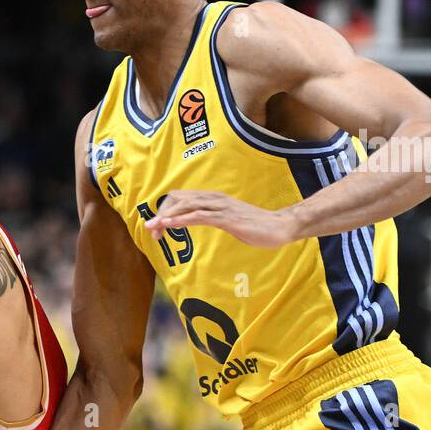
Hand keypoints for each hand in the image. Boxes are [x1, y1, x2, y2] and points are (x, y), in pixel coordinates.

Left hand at [146, 189, 297, 247]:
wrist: (279, 227)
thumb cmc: (254, 226)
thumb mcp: (227, 220)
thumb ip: (212, 218)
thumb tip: (197, 221)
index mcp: (213, 199)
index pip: (181, 198)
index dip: (166, 211)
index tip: (157, 228)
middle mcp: (214, 199)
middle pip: (178, 200)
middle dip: (161, 214)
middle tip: (151, 231)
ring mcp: (221, 207)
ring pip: (186, 206)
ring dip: (167, 217)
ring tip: (152, 227)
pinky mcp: (227, 218)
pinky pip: (200, 216)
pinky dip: (182, 219)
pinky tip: (170, 224)